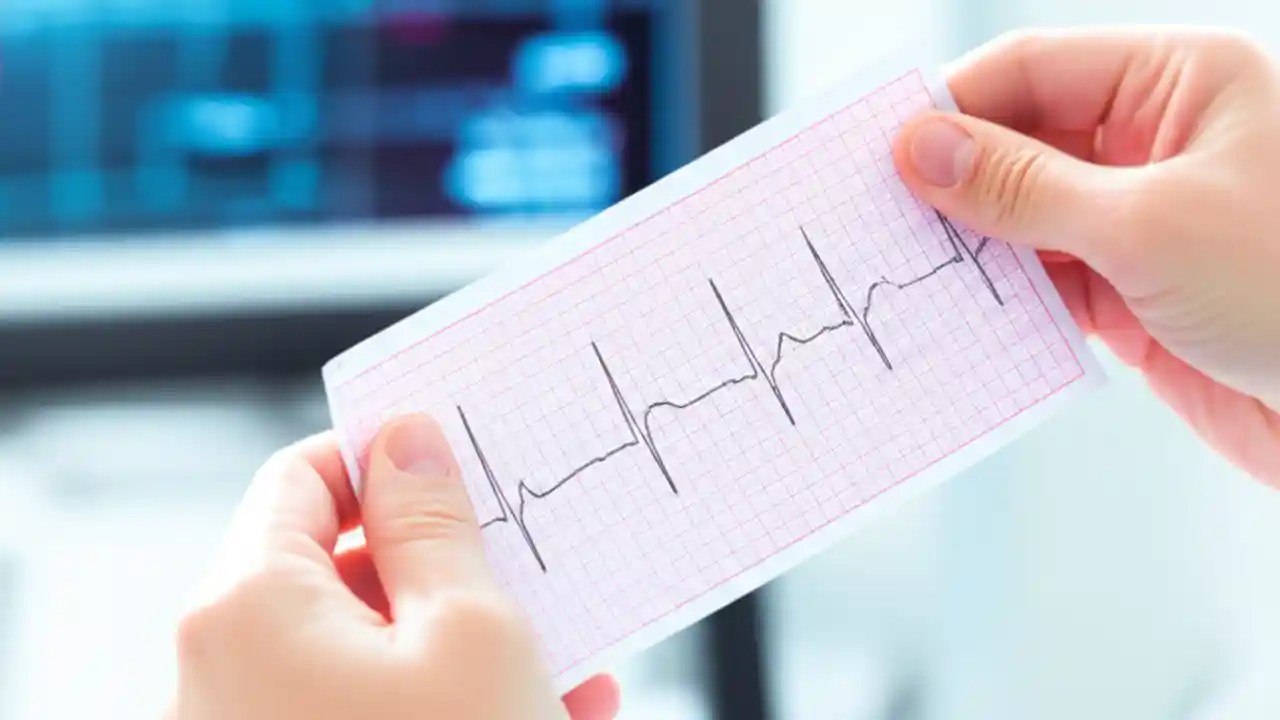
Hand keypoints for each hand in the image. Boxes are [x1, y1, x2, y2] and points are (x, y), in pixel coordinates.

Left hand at [170, 415, 620, 719]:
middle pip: (339, 566)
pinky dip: (444, 700)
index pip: (304, 477)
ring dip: (466, 640)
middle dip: (447, 564)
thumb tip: (408, 438)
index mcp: (248, 607)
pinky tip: (543, 712)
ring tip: (564, 654)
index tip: (458, 458)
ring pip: (367, 648)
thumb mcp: (470, 633)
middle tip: (528, 562)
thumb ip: (436, 522)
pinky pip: (366, 711)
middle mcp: (226, 670)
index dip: (385, 455)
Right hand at [892, 28, 1279, 482]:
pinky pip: (1045, 281)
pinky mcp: (1132, 290)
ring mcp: (1141, 218)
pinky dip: (1004, 299)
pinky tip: (961, 315)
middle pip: (1021, 143)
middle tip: (880, 219)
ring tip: (907, 272)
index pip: (1035, 71)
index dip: (955, 106)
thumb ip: (1023, 188)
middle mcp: (1157, 141)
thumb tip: (921, 150)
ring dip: (974, 247)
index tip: (884, 152)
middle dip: (956, 182)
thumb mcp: (1146, 226)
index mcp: (1180, 84)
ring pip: (1025, 216)